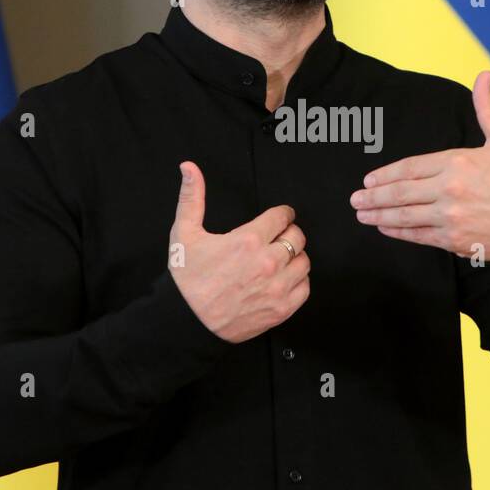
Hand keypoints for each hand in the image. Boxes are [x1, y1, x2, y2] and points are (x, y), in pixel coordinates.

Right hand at [169, 161, 310, 342]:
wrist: (187, 322)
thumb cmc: (187, 280)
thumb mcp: (184, 233)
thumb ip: (192, 197)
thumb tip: (189, 168)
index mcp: (248, 240)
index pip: (282, 216)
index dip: (282, 214)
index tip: (281, 217)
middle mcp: (267, 262)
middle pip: (297, 237)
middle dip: (289, 233)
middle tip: (279, 238)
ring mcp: (277, 287)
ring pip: (304, 261)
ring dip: (295, 258)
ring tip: (280, 259)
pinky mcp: (281, 309)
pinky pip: (304, 288)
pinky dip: (298, 282)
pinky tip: (282, 279)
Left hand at [349, 71, 489, 260]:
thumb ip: (487, 109)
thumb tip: (484, 76)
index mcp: (458, 162)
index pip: (410, 168)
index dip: (385, 175)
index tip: (369, 180)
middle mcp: (450, 189)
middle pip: (401, 192)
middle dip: (373, 196)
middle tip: (355, 199)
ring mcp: (450, 217)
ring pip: (405, 215)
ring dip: (379, 216)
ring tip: (362, 214)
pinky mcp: (453, 239)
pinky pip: (418, 235)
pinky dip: (399, 232)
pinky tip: (385, 229)